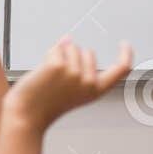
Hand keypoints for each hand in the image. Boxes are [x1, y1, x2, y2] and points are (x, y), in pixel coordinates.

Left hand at [7, 38, 133, 130]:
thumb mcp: (70, 90)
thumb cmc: (45, 106)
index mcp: (96, 90)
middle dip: (74, 57)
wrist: (26, 116)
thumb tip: (68, 38)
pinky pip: (56, 49)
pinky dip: (48, 55)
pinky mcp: (57, 66)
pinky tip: (42, 72)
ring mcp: (74, 73)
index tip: (124, 43)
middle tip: (58, 79)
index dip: (126, 54)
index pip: (121, 69)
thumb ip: (76, 66)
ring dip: (60, 56)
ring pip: (71, 47)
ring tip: (49, 78)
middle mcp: (88, 81)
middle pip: (88, 51)